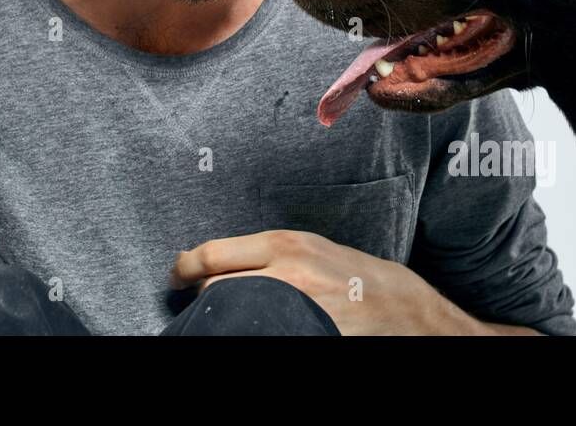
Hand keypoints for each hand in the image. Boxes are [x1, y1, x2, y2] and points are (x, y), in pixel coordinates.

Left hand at [168, 229, 441, 334]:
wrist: (399, 305)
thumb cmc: (352, 273)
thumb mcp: (309, 248)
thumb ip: (267, 251)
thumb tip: (219, 260)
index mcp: (284, 244)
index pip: (213, 253)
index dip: (184, 266)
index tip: (176, 274)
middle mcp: (285, 272)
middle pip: (214, 285)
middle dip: (200, 293)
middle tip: (197, 299)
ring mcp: (294, 305)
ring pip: (231, 310)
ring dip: (221, 312)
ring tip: (225, 314)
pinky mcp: (304, 330)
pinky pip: (258, 330)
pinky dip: (247, 328)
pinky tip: (251, 327)